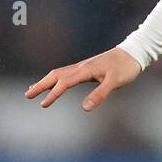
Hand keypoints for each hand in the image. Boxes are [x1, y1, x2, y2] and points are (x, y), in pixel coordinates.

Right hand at [26, 47, 142, 111]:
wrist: (134, 53)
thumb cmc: (125, 67)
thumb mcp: (115, 82)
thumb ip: (100, 94)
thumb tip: (84, 108)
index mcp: (85, 70)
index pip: (64, 83)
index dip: (53, 94)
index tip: (42, 105)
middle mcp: (81, 67)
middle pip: (55, 75)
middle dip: (41, 85)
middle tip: (27, 95)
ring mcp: (84, 67)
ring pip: (59, 74)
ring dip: (46, 81)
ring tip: (33, 90)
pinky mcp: (88, 68)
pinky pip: (67, 74)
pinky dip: (57, 79)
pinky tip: (57, 84)